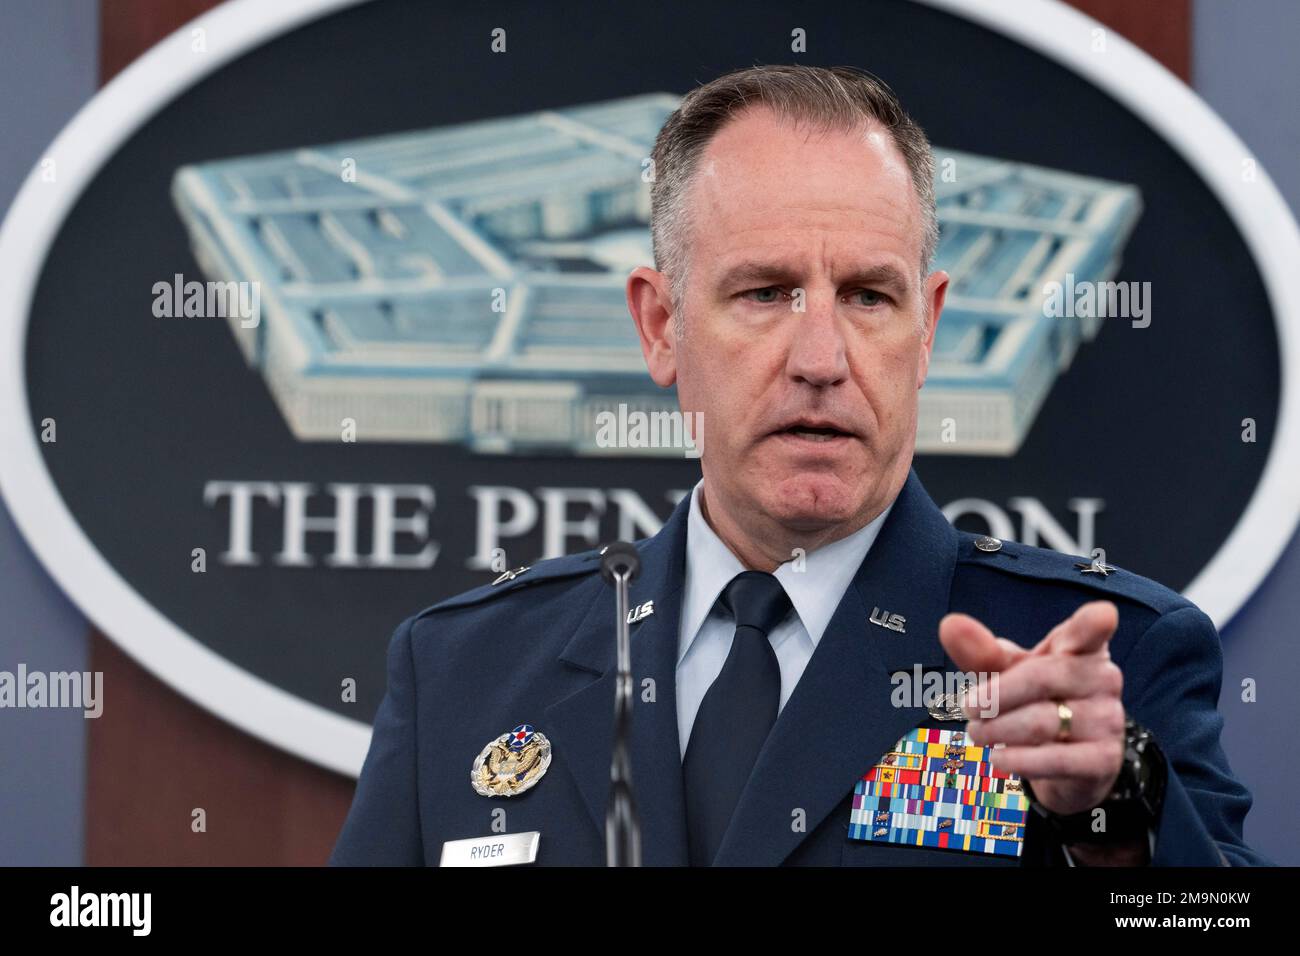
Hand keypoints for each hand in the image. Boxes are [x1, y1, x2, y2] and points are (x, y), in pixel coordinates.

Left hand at [938, 601, 1126, 816]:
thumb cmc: (1032, 699)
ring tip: (978, 734)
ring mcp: (1109, 719)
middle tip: (969, 708)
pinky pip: (1054, 760)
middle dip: (994, 697)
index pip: (1091, 629)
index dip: (1096, 623)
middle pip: (1041, 679)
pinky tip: (998, 758)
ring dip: (996, 731)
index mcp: (1081, 646)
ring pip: (1040, 723)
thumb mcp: (1005, 672)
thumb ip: (979, 651)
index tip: (1103, 614)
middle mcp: (1103, 678)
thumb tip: (950, 624)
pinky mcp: (1105, 759)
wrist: (1062, 756)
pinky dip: (1016, 760)